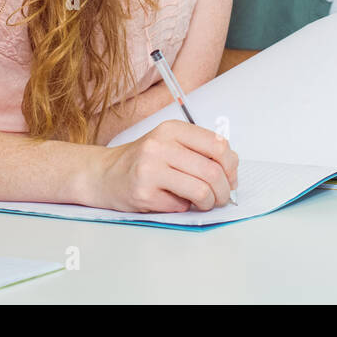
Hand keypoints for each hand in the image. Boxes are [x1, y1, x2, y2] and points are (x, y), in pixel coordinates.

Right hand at [97, 120, 237, 212]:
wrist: (104, 174)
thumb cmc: (144, 161)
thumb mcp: (171, 144)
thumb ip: (200, 151)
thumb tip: (232, 170)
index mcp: (171, 129)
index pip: (218, 145)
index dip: (231, 166)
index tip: (230, 177)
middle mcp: (160, 145)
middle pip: (212, 171)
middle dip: (224, 190)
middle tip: (222, 197)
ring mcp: (150, 169)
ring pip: (200, 191)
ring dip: (209, 202)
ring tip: (204, 202)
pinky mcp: (143, 193)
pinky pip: (180, 206)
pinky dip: (184, 208)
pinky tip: (174, 201)